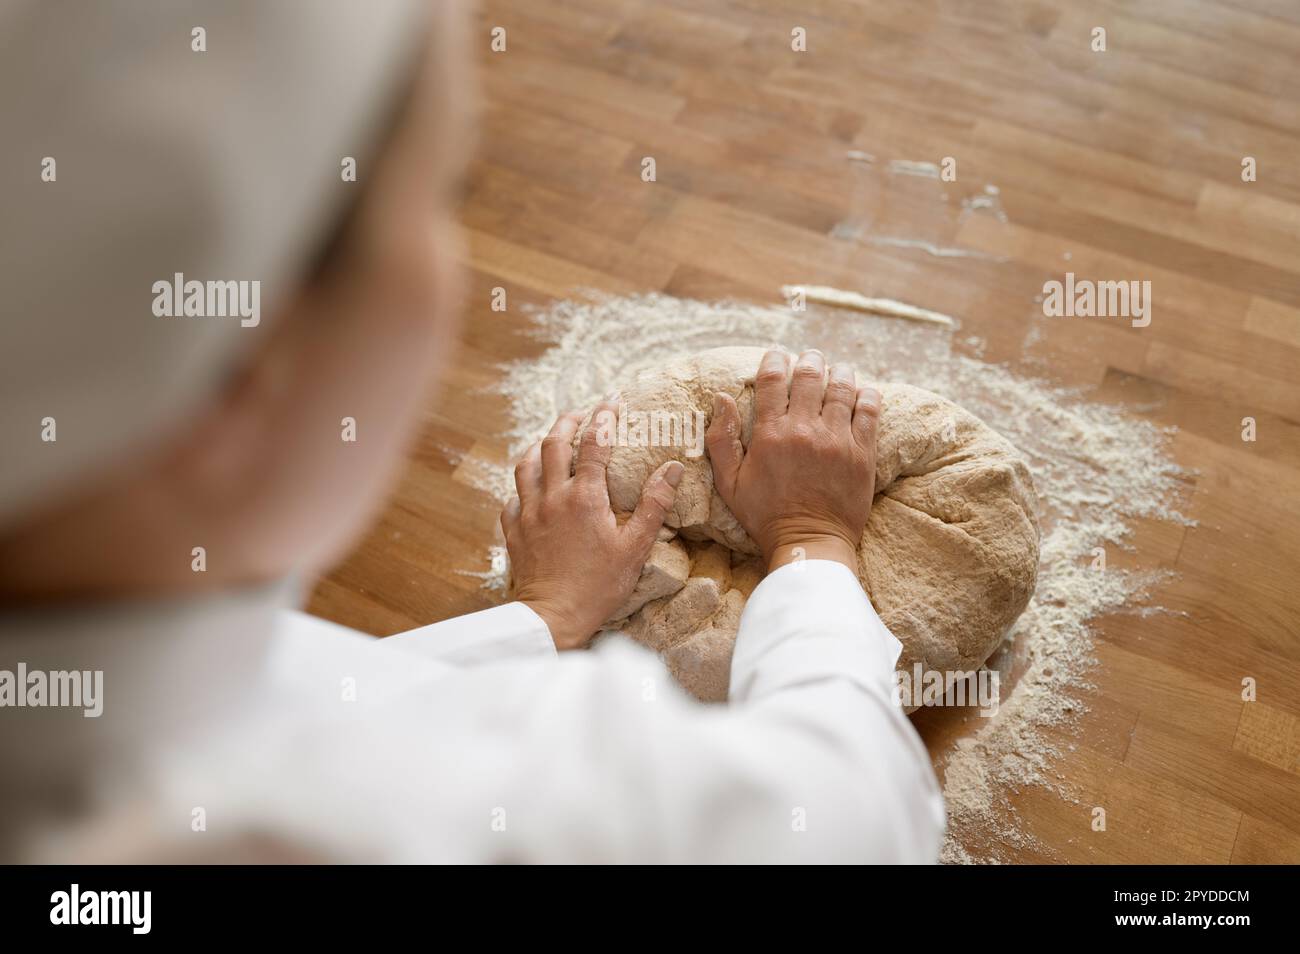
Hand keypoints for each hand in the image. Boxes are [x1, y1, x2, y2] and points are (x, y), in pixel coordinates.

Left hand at [502, 395, 684, 649]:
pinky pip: (512, 497)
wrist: (552, 617)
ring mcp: (528, 513)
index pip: (594, 443)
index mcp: (584, 497)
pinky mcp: (513, 531)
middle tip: (581, 414)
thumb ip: (653, 505)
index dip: (604, 417)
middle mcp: (551, 497)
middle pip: (553, 443)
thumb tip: (673, 468)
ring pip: (525, 464)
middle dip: (568, 422)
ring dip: (540, 447)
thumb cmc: (598, 586)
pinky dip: (522, 485)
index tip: (613, 401)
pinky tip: (530, 488)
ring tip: (552, 441)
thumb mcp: (635, 547)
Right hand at [705, 349, 880, 573]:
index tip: (776, 354)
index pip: (772, 379)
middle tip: (810, 356)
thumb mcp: (730, 483)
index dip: (774, 360)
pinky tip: (862, 390)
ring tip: (837, 369)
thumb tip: (721, 397)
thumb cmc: (765, 515)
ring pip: (843, 387)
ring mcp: (837, 440)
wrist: (809, 543)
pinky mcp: (863, 453)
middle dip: (810, 359)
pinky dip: (867, 394)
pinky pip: (870, 410)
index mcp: (771, 434)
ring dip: (840, 371)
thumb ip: (721, 439)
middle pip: (810, 375)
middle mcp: (805, 430)